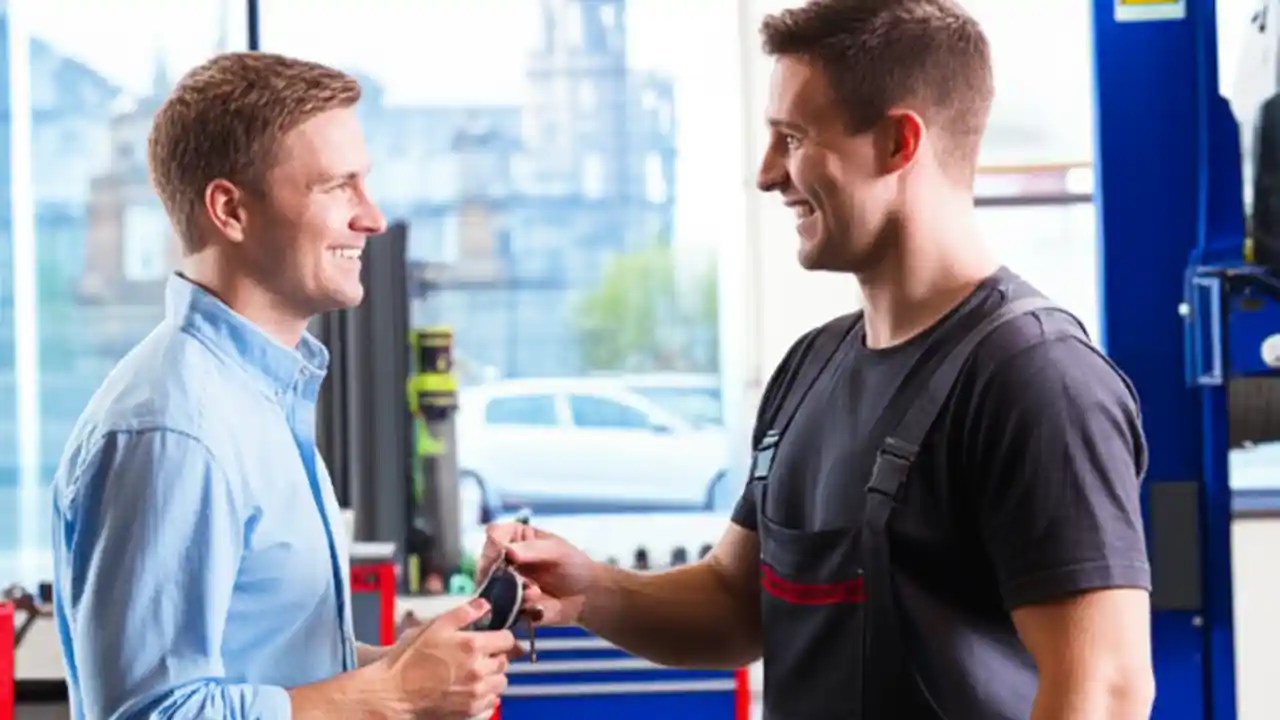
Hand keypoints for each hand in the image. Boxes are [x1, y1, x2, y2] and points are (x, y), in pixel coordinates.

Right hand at [375, 597, 515, 719]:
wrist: (394, 694)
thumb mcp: (433, 627)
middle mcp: (479, 671)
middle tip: (479, 656)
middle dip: (496, 657)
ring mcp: (476, 694)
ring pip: (500, 684)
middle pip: (505, 662)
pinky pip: (492, 704)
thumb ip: (462, 614)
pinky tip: (471, 692)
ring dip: (493, 678)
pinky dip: (487, 697)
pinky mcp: (470, 712)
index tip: (493, 638)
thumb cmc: (410, 660)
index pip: (508, 640)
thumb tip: (484, 605)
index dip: (501, 637)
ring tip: (475, 675)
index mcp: (473, 646)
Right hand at [478, 523, 598, 625]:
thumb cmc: (573, 565)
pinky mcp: (508, 607)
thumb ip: (533, 549)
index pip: (493, 534)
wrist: (587, 596)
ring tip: (536, 593)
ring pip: (490, 588)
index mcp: (515, 538)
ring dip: (511, 592)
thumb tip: (507, 551)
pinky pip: (502, 609)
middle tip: (522, 580)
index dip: (494, 544)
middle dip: (501, 573)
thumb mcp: (557, 551)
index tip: (503, 554)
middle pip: (485, 563)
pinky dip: (518, 608)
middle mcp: (503, 560)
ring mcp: (503, 584)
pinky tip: (536, 607)